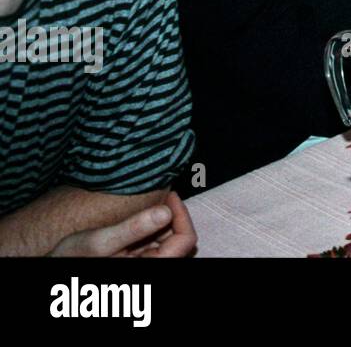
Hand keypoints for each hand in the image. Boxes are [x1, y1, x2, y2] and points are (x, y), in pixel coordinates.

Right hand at [49, 192, 195, 257]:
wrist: (51, 268)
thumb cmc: (71, 260)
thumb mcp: (98, 242)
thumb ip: (133, 228)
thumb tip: (165, 210)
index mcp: (149, 267)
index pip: (186, 241)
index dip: (182, 215)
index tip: (168, 195)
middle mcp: (151, 266)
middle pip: (178, 239)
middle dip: (171, 216)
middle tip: (158, 195)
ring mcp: (144, 263)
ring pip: (167, 239)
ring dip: (160, 221)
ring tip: (144, 206)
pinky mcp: (135, 260)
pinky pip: (153, 242)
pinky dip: (150, 228)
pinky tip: (136, 219)